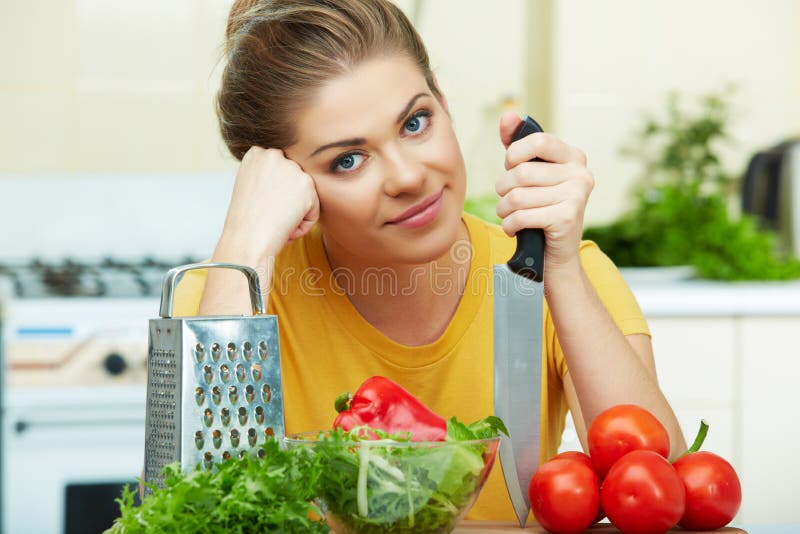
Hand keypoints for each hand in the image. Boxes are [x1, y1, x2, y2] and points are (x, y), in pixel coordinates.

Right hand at [217, 146, 319, 264]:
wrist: (247, 240)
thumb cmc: (245, 224)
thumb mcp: (249, 189)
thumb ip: (266, 177)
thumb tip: (286, 182)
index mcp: (256, 154)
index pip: (279, 170)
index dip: (273, 193)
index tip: (262, 206)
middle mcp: (274, 155)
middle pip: (293, 182)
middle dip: (286, 202)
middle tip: (269, 216)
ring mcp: (291, 168)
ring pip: (304, 196)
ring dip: (294, 212)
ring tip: (275, 222)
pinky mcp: (307, 185)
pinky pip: (313, 210)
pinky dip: (303, 224)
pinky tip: (286, 228)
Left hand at [495, 112, 593, 271]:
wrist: (555, 254)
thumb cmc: (540, 209)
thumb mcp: (530, 175)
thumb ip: (518, 145)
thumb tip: (508, 115)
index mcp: (573, 157)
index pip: (536, 140)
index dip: (514, 155)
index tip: (512, 168)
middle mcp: (581, 173)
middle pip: (521, 172)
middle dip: (504, 188)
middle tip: (507, 199)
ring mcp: (577, 195)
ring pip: (518, 196)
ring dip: (504, 209)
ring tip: (509, 215)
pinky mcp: (567, 217)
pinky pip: (522, 215)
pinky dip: (510, 225)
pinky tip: (514, 228)